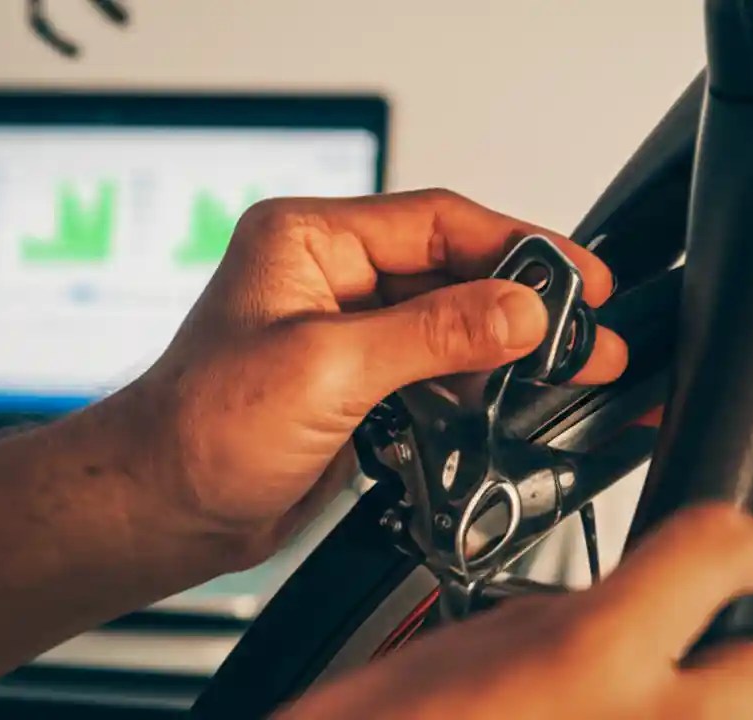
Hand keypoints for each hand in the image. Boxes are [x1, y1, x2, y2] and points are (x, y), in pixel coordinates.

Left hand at [119, 189, 627, 566]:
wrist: (164, 510)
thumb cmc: (200, 430)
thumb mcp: (326, 369)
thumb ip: (431, 334)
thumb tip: (520, 308)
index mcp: (306, 242)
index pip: (436, 222)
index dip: (516, 245)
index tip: (577, 275)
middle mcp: (325, 277)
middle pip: (450, 270)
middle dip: (523, 301)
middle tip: (589, 330)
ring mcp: (340, 331)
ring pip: (446, 322)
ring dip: (505, 345)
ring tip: (570, 367)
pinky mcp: (351, 383)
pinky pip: (429, 368)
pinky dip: (473, 382)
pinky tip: (510, 397)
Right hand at [280, 504, 752, 719]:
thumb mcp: (461, 647)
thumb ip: (560, 616)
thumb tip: (612, 601)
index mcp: (592, 654)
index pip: (726, 548)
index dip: (731, 536)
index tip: (728, 544)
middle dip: (740, 656)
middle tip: (688, 649)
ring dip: (700, 712)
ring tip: (632, 707)